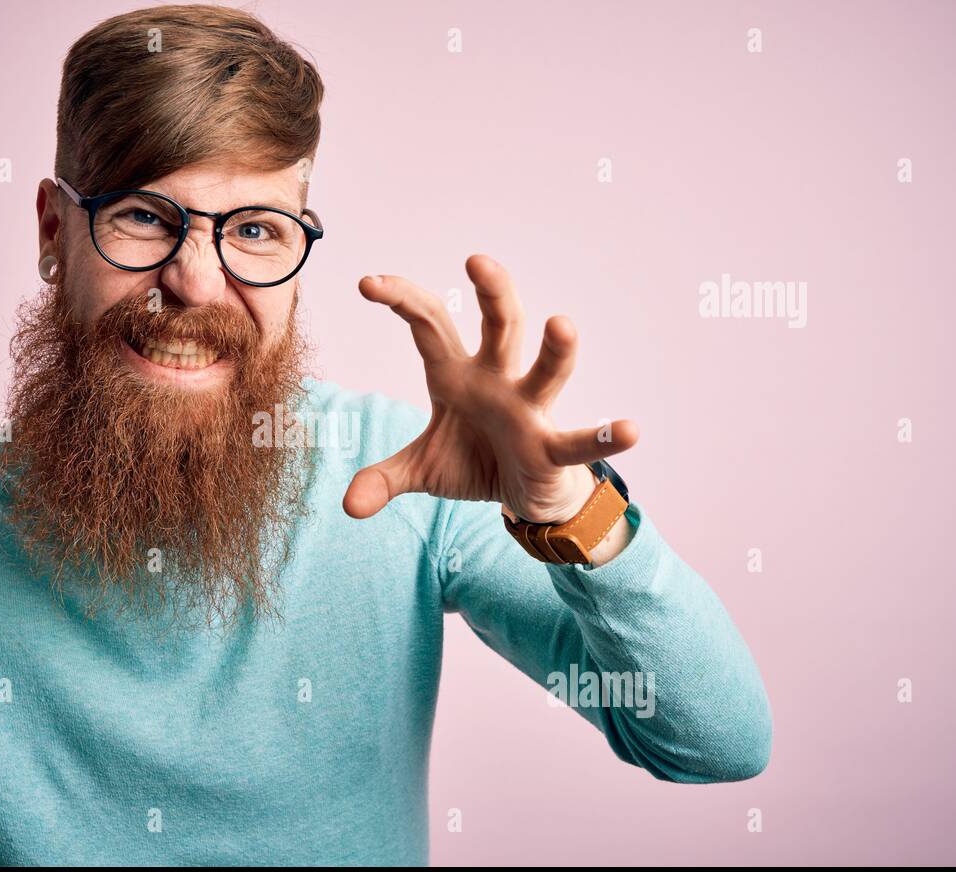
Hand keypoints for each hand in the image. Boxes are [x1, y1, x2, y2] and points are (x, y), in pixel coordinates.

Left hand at [343, 254, 637, 524]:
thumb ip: (384, 479)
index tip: (368, 283)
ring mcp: (529, 411)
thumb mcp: (421, 471)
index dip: (403, 300)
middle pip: (500, 326)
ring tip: (562, 323)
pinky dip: (605, 437)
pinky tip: (629, 429)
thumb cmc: (473, 462)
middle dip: (492, 294)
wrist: (521, 496)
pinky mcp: (552, 449)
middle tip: (477, 261)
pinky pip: (580, 441)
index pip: (430, 325)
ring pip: (547, 372)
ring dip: (557, 351)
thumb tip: (348, 505)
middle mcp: (498, 380)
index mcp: (457, 374)